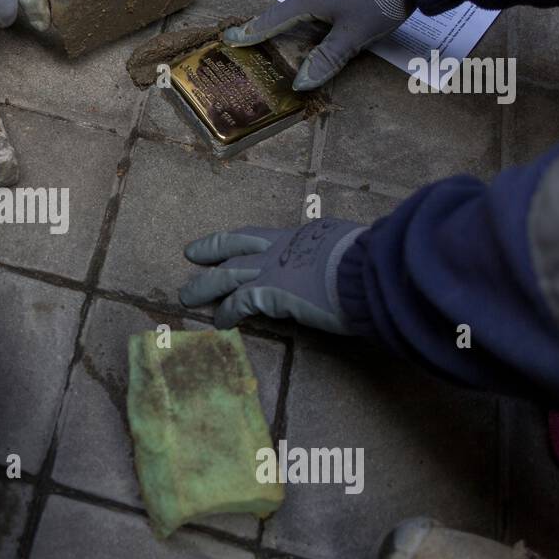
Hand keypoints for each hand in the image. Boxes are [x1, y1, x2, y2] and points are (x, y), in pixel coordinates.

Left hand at [179, 219, 366, 334]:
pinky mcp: (267, 293)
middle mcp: (279, 248)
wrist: (365, 272)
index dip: (241, 239)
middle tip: (192, 253)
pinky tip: (220, 324)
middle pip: (234, 244)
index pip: (262, 235)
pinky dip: (226, 314)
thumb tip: (344, 267)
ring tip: (188, 297)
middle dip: (211, 249)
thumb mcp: (350, 249)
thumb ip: (337, 255)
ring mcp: (270, 269)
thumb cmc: (370, 263)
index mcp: (302, 234)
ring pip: (224, 275)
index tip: (230, 240)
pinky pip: (236, 304)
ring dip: (204, 286)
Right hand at [222, 0, 412, 90]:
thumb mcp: (354, 35)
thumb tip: (299, 84)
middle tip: (331, 33)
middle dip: (310, 20)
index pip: (274, 19)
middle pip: (302, 5)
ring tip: (356, 14)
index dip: (253, 31)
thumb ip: (327, 59)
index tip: (232, 36)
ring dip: (331, 4)